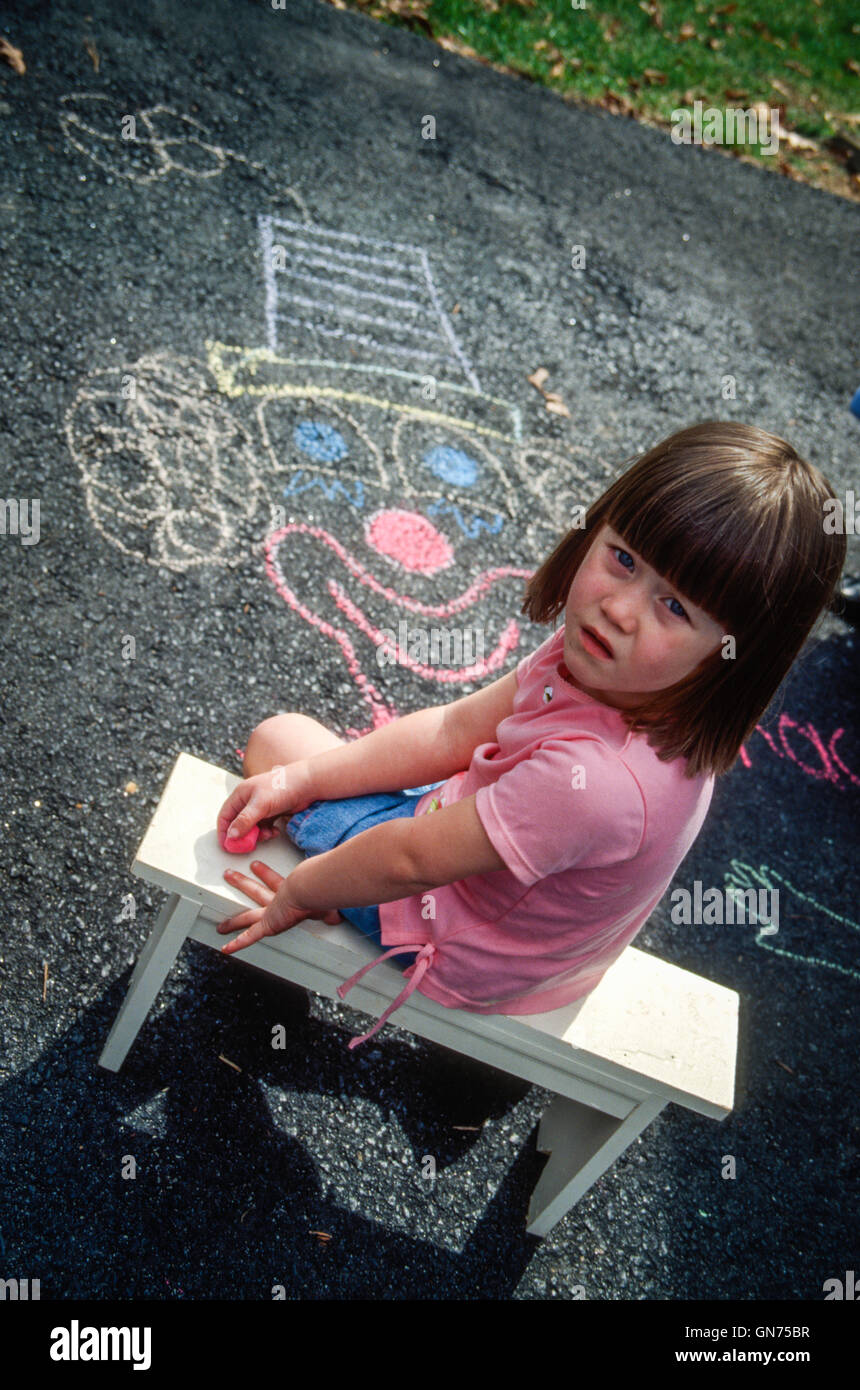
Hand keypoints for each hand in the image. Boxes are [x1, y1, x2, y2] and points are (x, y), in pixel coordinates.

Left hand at [216, 860, 343, 955]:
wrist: (311, 888)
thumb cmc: (320, 891)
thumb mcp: (327, 903)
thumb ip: (330, 911)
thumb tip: (337, 917)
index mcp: (291, 896)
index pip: (276, 884)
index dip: (267, 876)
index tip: (258, 868)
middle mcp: (278, 902)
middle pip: (256, 892)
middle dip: (243, 883)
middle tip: (231, 876)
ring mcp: (271, 912)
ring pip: (248, 912)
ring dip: (233, 911)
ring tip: (217, 908)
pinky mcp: (268, 924)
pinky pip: (249, 936)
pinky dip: (237, 943)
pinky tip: (225, 948)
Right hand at [217, 762, 312, 847]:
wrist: (308, 784)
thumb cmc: (282, 787)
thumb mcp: (260, 804)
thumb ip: (245, 820)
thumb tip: (231, 835)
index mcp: (241, 795)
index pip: (225, 816)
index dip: (224, 831)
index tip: (227, 845)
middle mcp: (249, 801)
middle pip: (238, 823)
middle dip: (243, 836)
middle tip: (249, 845)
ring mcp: (261, 807)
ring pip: (252, 827)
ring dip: (258, 835)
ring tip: (267, 835)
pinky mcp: (272, 812)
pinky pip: (264, 827)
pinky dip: (267, 832)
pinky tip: (275, 832)